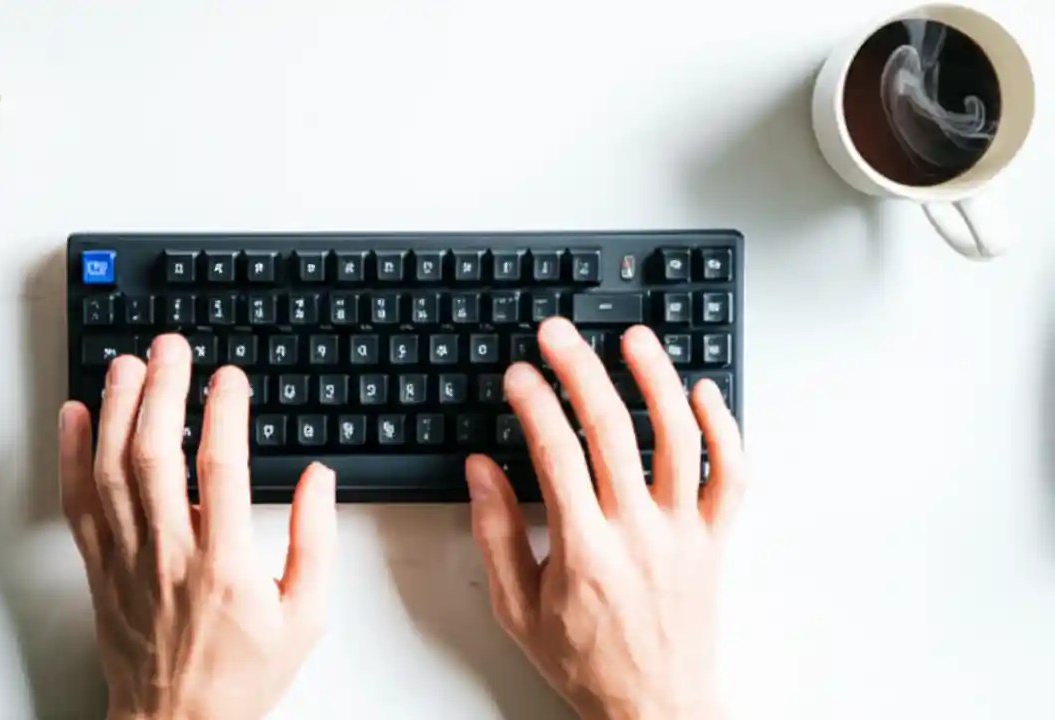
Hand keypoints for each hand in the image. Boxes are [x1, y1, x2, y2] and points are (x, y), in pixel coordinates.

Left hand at [58, 335, 337, 719]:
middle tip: (170, 348)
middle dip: (160, 390)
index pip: (221, 468)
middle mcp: (168, 555)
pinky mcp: (99, 569)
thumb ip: (315, 541)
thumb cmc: (242, 675)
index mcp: (224, 566)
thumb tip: (317, 478)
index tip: (229, 378)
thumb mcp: (305, 616)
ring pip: (110, 470)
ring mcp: (126, 560)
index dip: (224, 413)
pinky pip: (77, 503)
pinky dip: (70, 455)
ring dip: (115, 409)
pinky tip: (76, 416)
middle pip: (154, 454)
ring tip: (126, 364)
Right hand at [466, 318, 745, 719]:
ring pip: (678, 440)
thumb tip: (480, 471)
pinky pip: (732, 475)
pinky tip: (702, 392)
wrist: (657, 708)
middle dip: (580, 371)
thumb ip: (496, 535)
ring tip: (635, 339)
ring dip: (656, 380)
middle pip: (613, 432)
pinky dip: (723, 428)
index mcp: (585, 551)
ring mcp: (685, 533)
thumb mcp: (519, 609)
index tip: (518, 375)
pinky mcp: (715, 540)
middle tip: (559, 335)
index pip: (557, 456)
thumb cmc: (587, 662)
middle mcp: (639, 534)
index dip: (533, 405)